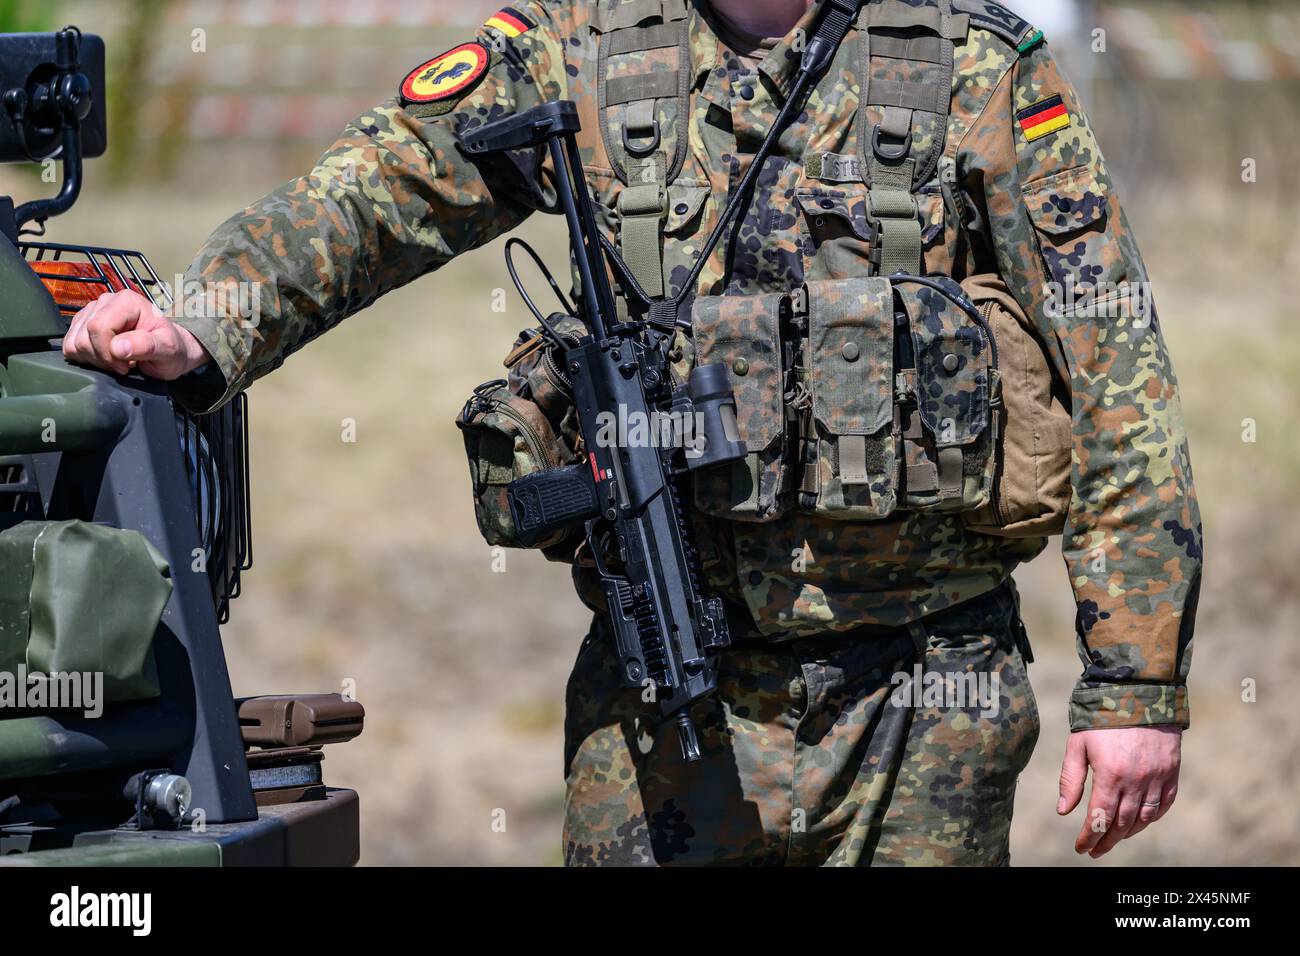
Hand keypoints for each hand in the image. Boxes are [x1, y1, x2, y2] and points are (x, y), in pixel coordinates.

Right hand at [62, 290, 209, 379]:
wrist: (169, 351)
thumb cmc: (172, 349)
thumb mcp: (168, 350)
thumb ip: (146, 346)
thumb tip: (117, 347)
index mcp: (127, 302)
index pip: (98, 327)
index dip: (108, 353)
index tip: (126, 366)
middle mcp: (106, 301)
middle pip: (84, 336)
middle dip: (102, 358)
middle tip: (123, 365)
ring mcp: (92, 311)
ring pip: (73, 342)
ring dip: (93, 359)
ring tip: (116, 361)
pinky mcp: (83, 324)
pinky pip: (70, 345)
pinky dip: (85, 357)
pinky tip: (105, 358)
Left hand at [1058, 725, 1181, 858]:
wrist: (1139, 692)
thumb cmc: (1102, 718)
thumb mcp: (1078, 744)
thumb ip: (1070, 779)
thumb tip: (1063, 811)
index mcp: (1111, 774)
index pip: (1099, 818)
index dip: (1089, 837)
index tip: (1081, 848)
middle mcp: (1137, 780)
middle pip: (1122, 824)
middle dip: (1107, 840)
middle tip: (1095, 850)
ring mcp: (1157, 777)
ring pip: (1144, 818)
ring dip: (1128, 833)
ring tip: (1113, 838)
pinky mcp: (1171, 772)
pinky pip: (1164, 804)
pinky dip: (1152, 817)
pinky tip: (1139, 822)